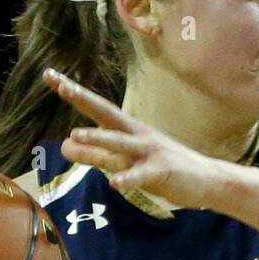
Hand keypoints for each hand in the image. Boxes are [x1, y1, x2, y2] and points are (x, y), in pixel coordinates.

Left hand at [44, 68, 229, 208]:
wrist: (208, 180)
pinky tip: (116, 183)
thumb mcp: (125, 161)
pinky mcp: (163, 172)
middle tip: (62, 86)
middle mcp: (138, 135)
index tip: (51, 76)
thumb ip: (95, 154)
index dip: (75, 93)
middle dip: (85, 100)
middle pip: (107, 114)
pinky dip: (129, 179)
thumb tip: (63, 144)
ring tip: (76, 135)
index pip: (97, 108)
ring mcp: (151, 152)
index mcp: (128, 130)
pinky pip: (143, 175)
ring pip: (122, 144)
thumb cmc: (163, 168)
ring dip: (100, 138)